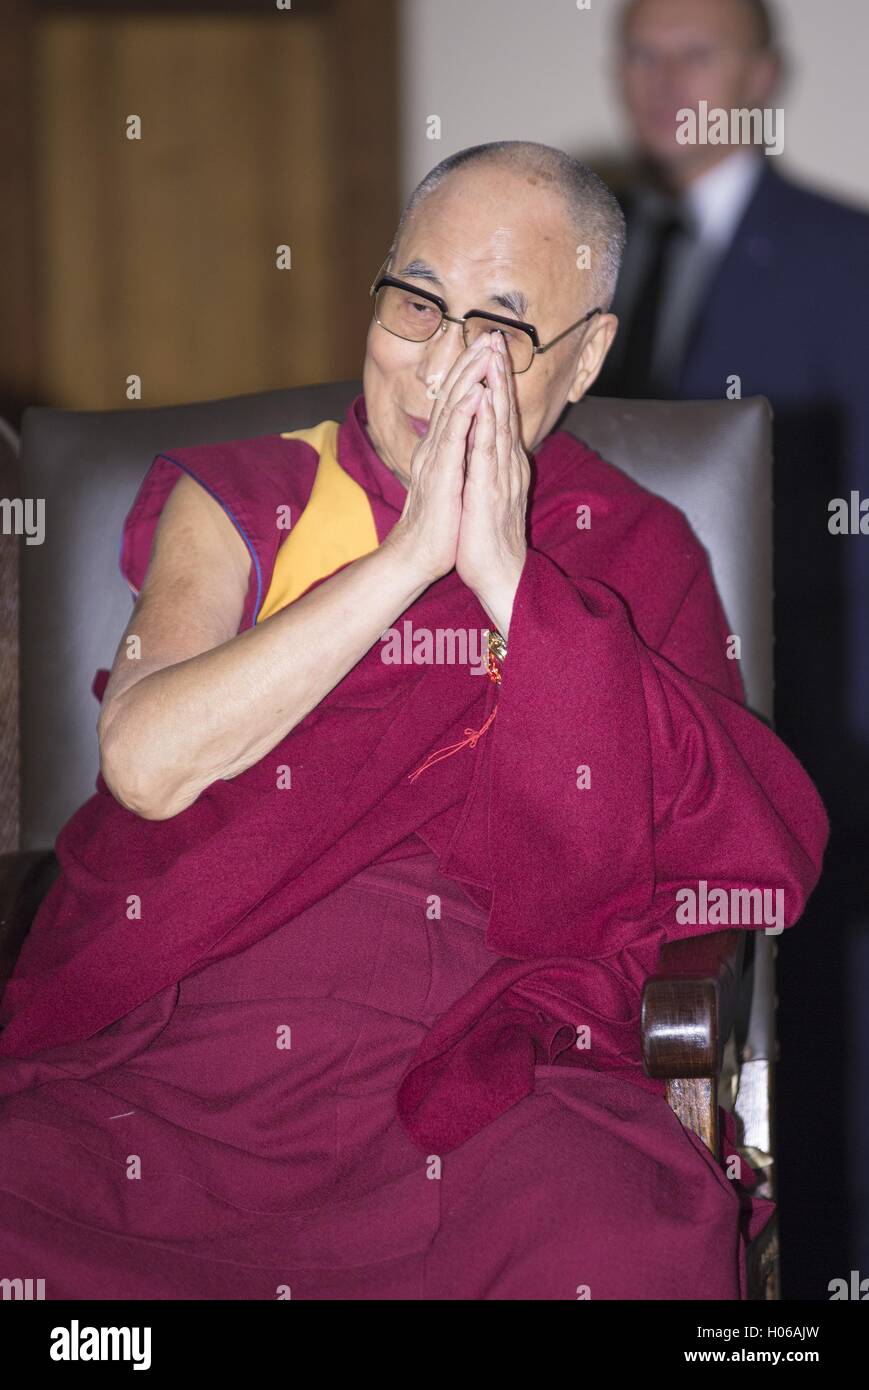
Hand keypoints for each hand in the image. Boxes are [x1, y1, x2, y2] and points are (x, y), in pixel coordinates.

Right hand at [383, 336, 493, 586]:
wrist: (417, 556)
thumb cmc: (438, 525)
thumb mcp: (451, 483)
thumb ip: (456, 458)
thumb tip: (468, 440)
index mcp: (441, 449)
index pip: (458, 403)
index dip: (472, 374)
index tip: (488, 348)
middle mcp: (435, 447)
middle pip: (454, 396)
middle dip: (472, 363)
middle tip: (489, 334)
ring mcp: (435, 459)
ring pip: (453, 409)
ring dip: (469, 378)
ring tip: (484, 350)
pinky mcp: (440, 476)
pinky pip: (453, 439)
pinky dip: (464, 413)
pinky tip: (475, 392)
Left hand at [455, 331, 528, 634]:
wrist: (499, 576)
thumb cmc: (487, 539)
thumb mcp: (487, 495)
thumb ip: (487, 468)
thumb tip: (481, 446)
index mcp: (505, 465)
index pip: (501, 416)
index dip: (498, 383)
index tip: (492, 352)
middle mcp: (508, 465)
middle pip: (505, 410)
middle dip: (500, 373)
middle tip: (496, 336)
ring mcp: (502, 477)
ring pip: (500, 423)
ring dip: (497, 388)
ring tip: (494, 356)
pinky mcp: (490, 491)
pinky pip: (488, 451)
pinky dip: (486, 423)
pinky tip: (484, 401)